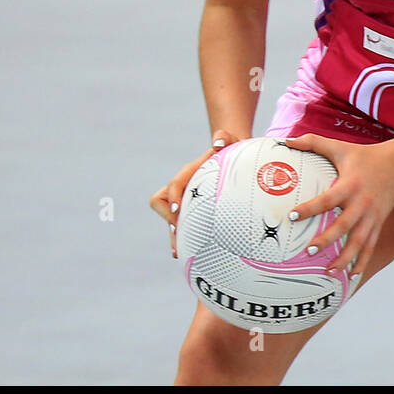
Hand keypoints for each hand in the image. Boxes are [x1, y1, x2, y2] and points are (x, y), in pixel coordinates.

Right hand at [150, 129, 239, 257]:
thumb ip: (225, 138)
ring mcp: (186, 201)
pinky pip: (183, 227)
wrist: (231, 156)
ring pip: (171, 220)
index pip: (173, 186)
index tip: (176, 209)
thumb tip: (219, 142)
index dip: (172, 197)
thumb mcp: (230, 141)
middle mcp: (182, 189)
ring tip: (179, 252)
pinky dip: (185, 240)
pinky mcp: (193, 211)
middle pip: (162, 205)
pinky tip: (189, 255)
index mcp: (188, 173)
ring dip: (174, 234)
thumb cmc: (231, 148)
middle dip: (168, 220)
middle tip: (178, 234)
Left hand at [284, 133, 393, 280]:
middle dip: (327, 240)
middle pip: (344, 226)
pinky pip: (370, 246)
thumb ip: (312, 142)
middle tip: (309, 252)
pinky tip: (352, 275)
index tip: (293, 216)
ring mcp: (372, 216)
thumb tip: (285, 140)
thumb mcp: (339, 146)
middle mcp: (362, 203)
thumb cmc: (364, 155)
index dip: (310, 208)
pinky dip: (362, 261)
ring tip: (329, 272)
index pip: (328, 199)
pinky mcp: (378, 224)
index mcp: (350, 185)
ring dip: (344, 258)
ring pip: (359, 242)